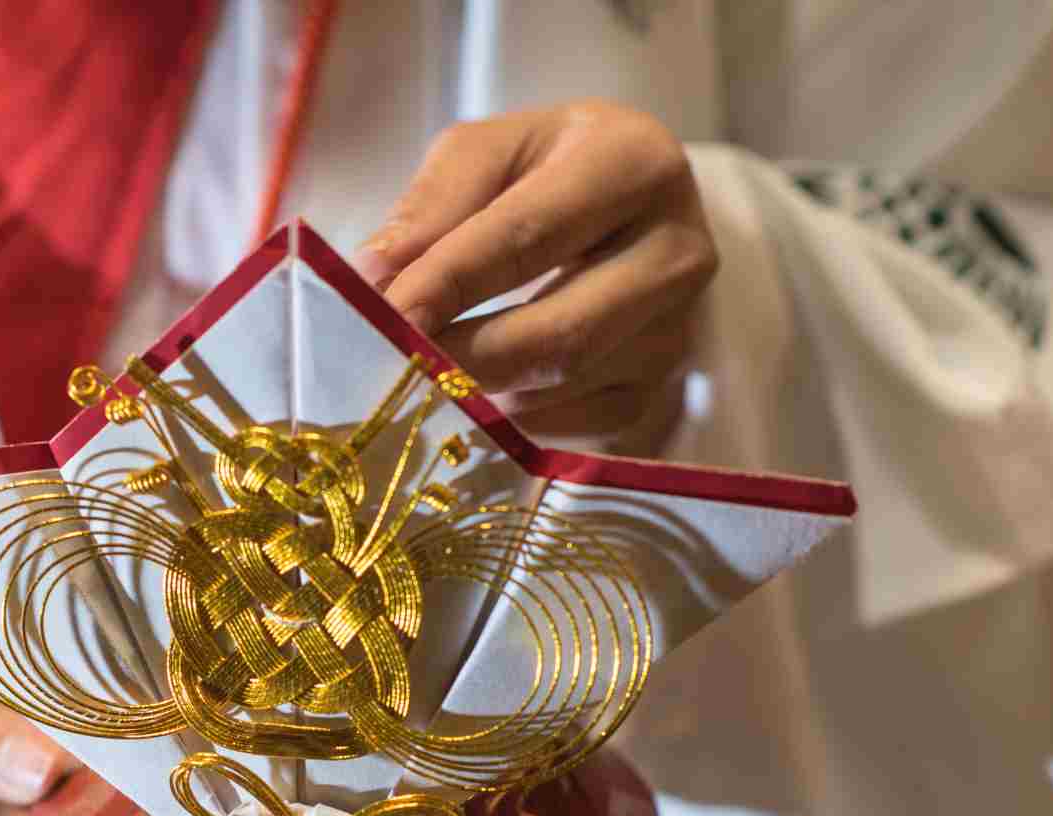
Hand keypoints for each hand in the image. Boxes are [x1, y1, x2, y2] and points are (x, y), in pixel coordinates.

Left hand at [356, 100, 716, 450]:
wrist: (621, 207)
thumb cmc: (543, 172)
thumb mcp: (486, 154)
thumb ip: (431, 205)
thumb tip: (373, 279)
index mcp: (634, 165)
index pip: (529, 234)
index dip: (450, 282)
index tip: (383, 317)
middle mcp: (678, 249)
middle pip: (560, 332)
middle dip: (463, 359)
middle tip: (390, 371)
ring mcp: (678, 328)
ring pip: (564, 384)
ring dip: (479, 391)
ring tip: (416, 377)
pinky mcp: (659, 387)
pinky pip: (575, 423)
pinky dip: (510, 417)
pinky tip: (472, 394)